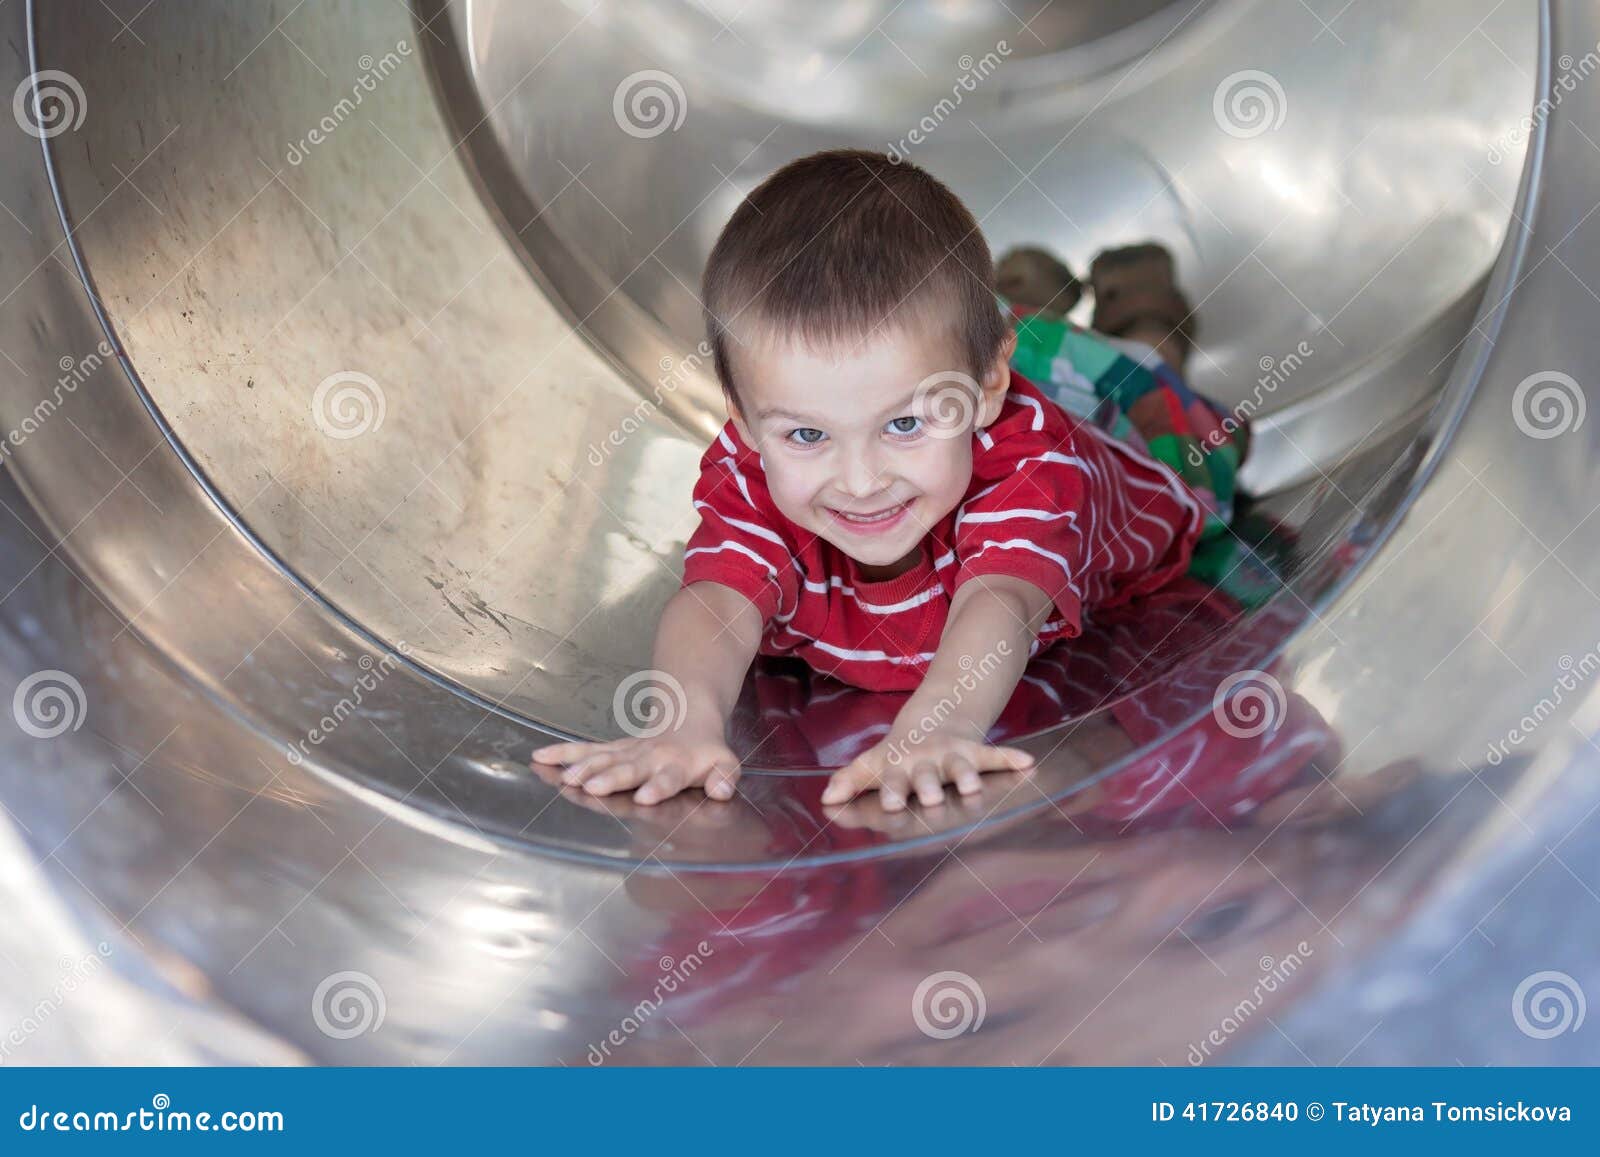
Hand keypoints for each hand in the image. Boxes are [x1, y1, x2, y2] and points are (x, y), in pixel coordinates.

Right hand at [529, 730, 740, 804]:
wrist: (687, 719)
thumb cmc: (705, 752)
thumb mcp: (725, 763)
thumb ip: (725, 777)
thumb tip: (724, 790)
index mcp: (678, 764)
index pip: (669, 777)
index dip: (658, 786)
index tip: (646, 797)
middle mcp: (649, 756)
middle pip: (629, 768)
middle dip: (611, 778)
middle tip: (593, 788)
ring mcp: (628, 751)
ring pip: (603, 758)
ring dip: (584, 768)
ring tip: (565, 779)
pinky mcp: (611, 749)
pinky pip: (585, 750)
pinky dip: (563, 753)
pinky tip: (541, 757)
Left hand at [820, 732, 1034, 810]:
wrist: (932, 719)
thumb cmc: (898, 755)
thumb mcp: (873, 764)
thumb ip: (850, 782)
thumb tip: (826, 799)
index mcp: (900, 766)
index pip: (894, 782)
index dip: (893, 792)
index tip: (892, 806)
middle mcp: (926, 761)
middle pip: (927, 775)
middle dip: (929, 785)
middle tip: (932, 798)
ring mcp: (951, 756)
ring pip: (961, 766)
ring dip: (968, 776)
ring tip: (974, 787)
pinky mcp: (974, 752)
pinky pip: (994, 756)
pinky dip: (1010, 759)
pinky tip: (1028, 764)